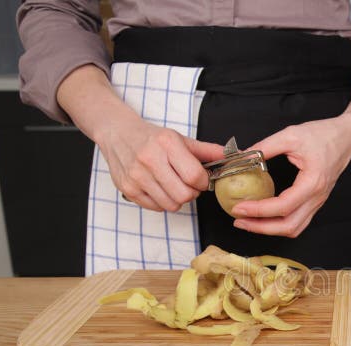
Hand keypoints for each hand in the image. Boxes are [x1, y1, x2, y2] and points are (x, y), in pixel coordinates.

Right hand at [55, 65, 224, 211]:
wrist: (117, 132)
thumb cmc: (152, 137)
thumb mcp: (180, 139)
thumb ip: (207, 151)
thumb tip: (232, 156)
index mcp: (166, 144)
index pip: (194, 176)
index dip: (203, 183)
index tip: (201, 179)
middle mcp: (149, 159)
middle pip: (184, 195)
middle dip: (192, 193)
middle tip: (188, 185)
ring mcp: (136, 176)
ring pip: (171, 205)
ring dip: (178, 199)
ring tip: (174, 186)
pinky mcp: (128, 188)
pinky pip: (156, 207)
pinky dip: (163, 202)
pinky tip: (160, 189)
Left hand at [231, 85, 350, 236]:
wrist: (346, 136)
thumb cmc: (323, 135)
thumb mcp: (291, 135)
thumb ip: (265, 147)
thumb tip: (242, 157)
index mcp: (313, 182)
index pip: (283, 206)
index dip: (259, 210)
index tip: (239, 207)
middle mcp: (317, 197)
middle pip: (289, 226)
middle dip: (261, 228)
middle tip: (239, 221)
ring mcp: (318, 202)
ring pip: (294, 228)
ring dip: (270, 229)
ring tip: (248, 221)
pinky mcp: (315, 202)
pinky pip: (298, 221)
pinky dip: (279, 224)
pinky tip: (263, 216)